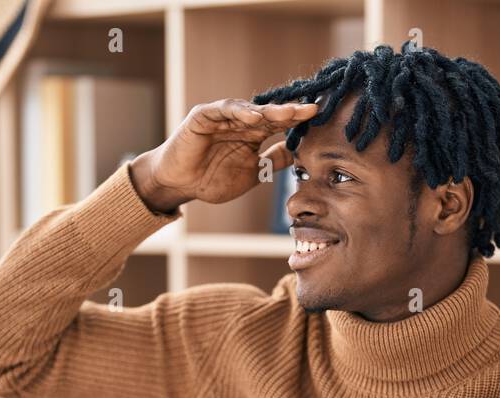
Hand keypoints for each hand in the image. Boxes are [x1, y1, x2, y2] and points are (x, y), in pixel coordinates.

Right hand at [128, 98, 318, 212]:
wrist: (180, 185)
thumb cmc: (211, 179)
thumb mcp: (252, 173)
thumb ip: (273, 161)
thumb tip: (298, 153)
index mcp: (253, 135)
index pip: (280, 124)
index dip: (298, 121)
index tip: (319, 119)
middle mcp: (240, 122)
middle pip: (269, 113)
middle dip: (291, 112)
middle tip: (312, 109)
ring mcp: (222, 117)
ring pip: (250, 109)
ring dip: (270, 111)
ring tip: (289, 113)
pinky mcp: (203, 116)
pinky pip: (223, 110)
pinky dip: (239, 111)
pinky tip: (255, 117)